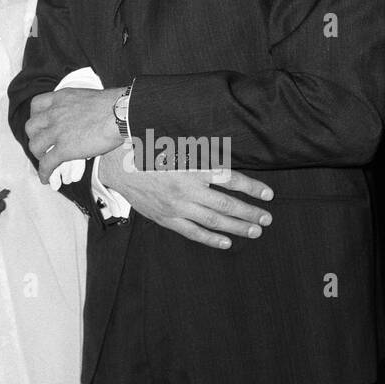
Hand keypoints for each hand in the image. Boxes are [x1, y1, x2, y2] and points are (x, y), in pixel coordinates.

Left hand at [26, 88, 122, 181]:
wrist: (120, 114)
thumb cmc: (114, 106)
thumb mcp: (86, 98)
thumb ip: (76, 107)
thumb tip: (80, 118)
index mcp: (60, 98)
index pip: (36, 105)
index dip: (35, 116)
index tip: (40, 124)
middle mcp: (54, 113)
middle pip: (31, 127)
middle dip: (34, 137)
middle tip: (43, 144)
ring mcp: (57, 131)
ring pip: (35, 146)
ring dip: (38, 155)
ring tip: (44, 162)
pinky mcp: (64, 149)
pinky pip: (47, 163)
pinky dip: (44, 173)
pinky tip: (46, 179)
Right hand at [100, 145, 273, 249]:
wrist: (116, 165)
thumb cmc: (146, 148)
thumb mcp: (174, 141)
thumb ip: (200, 149)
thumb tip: (226, 150)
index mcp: (191, 168)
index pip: (230, 179)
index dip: (251, 187)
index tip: (268, 194)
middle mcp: (186, 190)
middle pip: (226, 204)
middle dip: (250, 212)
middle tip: (267, 218)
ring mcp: (176, 207)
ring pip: (213, 220)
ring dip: (236, 226)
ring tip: (255, 230)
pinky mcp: (166, 218)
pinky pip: (192, 232)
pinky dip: (210, 238)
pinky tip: (226, 242)